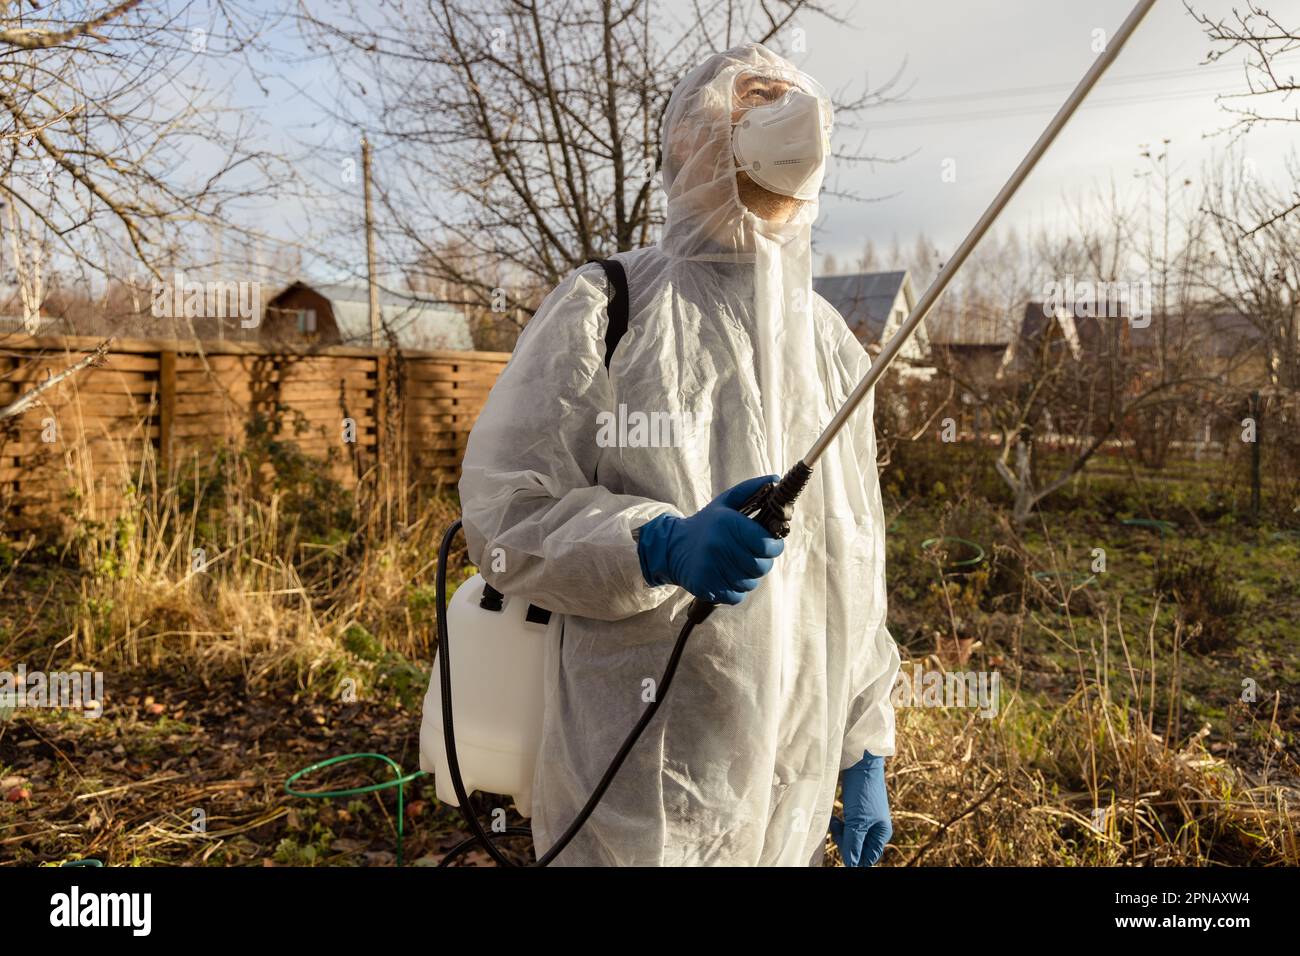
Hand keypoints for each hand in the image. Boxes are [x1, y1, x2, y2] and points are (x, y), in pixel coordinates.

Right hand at [636, 475, 783, 604]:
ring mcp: (711, 569)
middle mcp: (719, 546)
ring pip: (750, 583)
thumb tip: (776, 480)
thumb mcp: (726, 502)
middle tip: (752, 553)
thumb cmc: (707, 524)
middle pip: (761, 566)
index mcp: (727, 523)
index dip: (774, 545)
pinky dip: (736, 588)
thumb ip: (752, 490)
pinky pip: (737, 595)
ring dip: (748, 575)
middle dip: (762, 561)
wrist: (673, 548)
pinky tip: (726, 575)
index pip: (767, 544)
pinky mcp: (706, 587)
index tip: (770, 543)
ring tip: (736, 563)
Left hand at [830, 751, 890, 866]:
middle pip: (859, 848)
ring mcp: (867, 819)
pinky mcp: (858, 810)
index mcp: (882, 834)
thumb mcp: (857, 821)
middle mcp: (876, 828)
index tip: (841, 849)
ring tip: (834, 822)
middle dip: (845, 843)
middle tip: (835, 830)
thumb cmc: (862, 792)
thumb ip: (853, 843)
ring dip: (841, 834)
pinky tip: (835, 818)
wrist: (860, 764)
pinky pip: (849, 826)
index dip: (854, 857)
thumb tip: (851, 864)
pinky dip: (840, 825)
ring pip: (852, 837)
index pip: (867, 857)